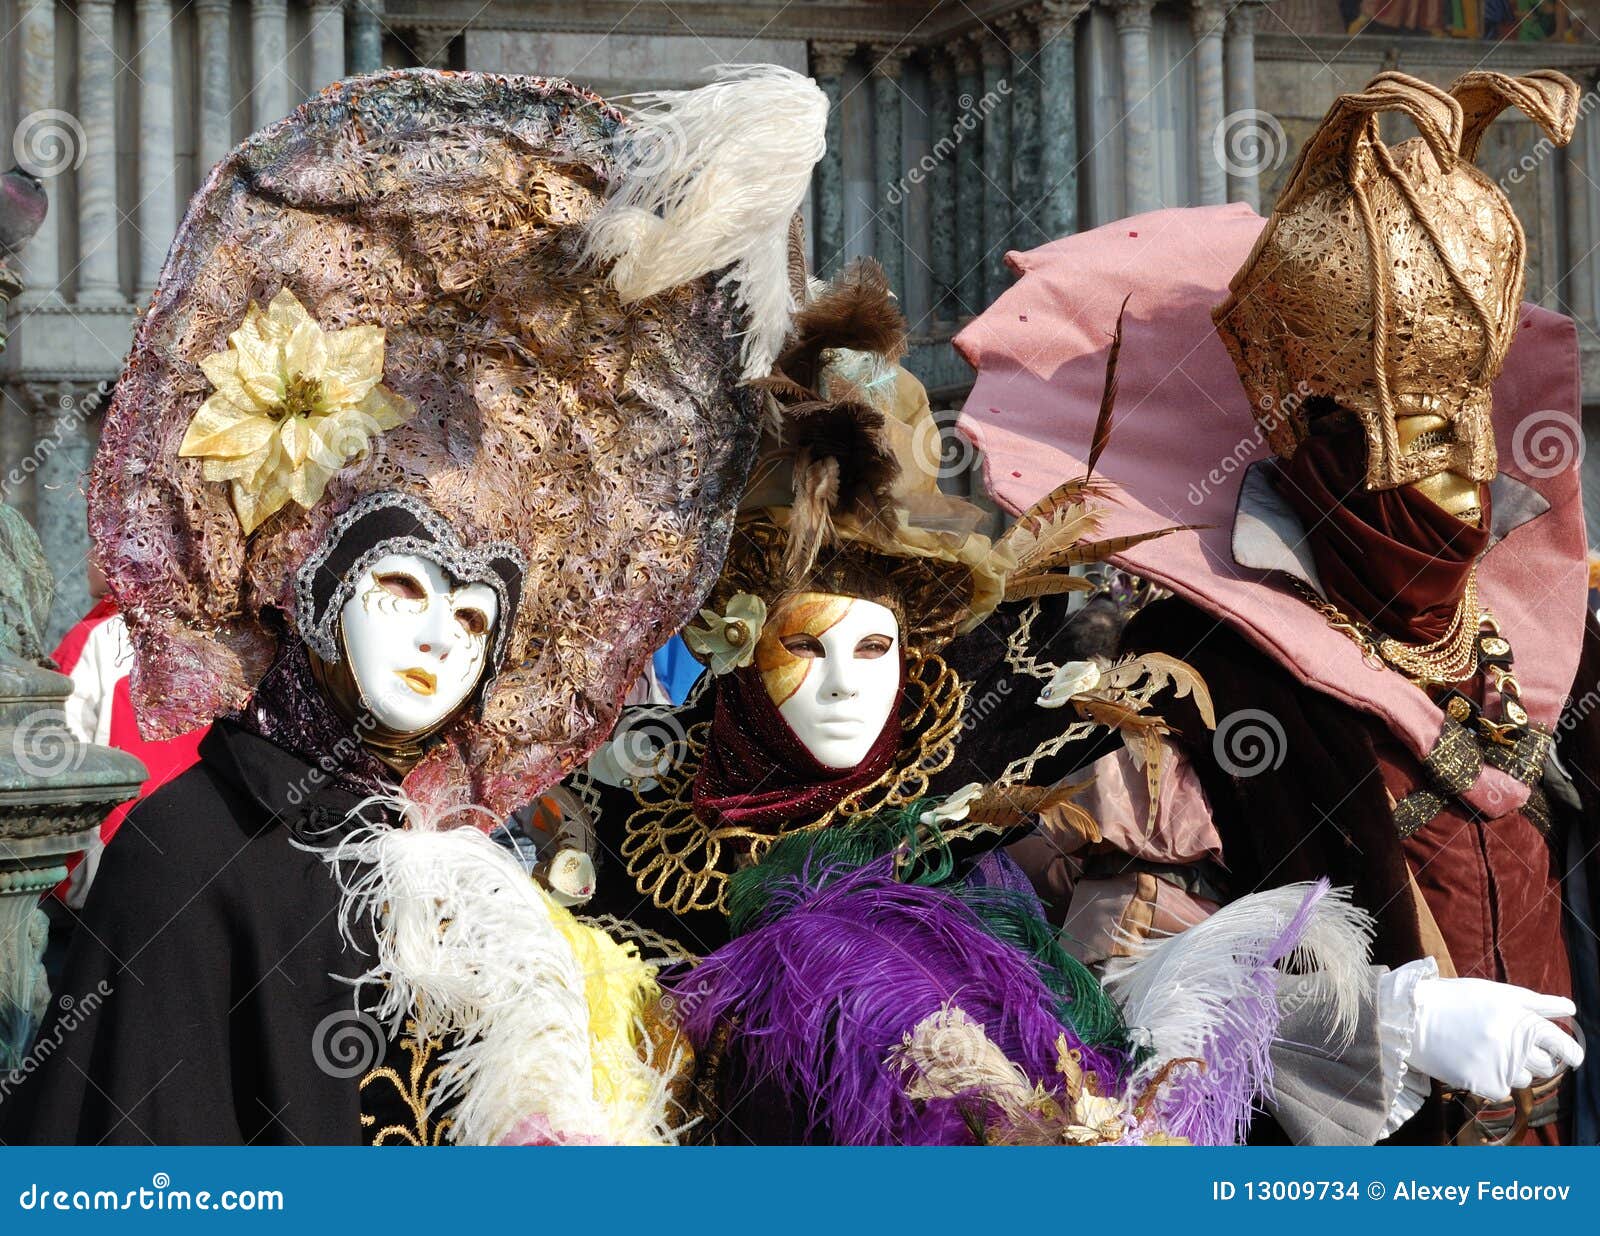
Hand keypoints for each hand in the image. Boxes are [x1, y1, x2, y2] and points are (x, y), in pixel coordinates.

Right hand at [1410, 976, 1583, 1100]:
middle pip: (1547, 1065)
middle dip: (1536, 1057)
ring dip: (1514, 1069)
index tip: (1572, 1056)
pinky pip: (1504, 1090)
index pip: (1561, 1044)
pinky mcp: (1483, 1083)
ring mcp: (1498, 1066)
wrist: (1409, 1018)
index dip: (1571, 1052)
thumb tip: (1570, 1009)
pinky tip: (1475, 1061)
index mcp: (1518, 1017)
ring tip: (1487, 1052)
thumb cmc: (1455, 1000)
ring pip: (1526, 1079)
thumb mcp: (1495, 993)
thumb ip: (1536, 1002)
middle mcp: (1512, 1043)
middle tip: (1512, 1046)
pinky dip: (1493, 1078)